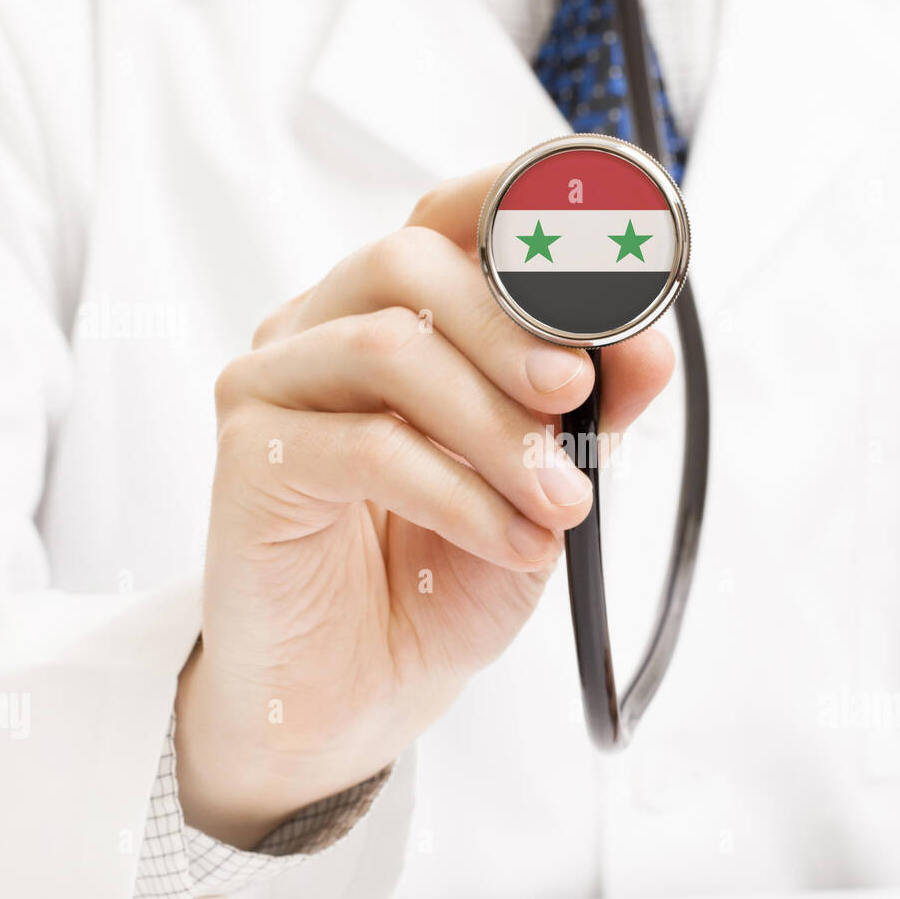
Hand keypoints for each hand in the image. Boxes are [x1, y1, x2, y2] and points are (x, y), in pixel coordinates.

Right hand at [176, 166, 672, 846]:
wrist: (359, 692)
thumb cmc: (438, 577)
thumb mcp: (544, 487)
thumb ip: (592, 412)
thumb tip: (649, 343)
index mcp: (394, 314)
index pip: (446, 218)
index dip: (519, 206)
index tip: (605, 248)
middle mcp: (323, 330)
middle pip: (409, 263)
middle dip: (512, 328)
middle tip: (577, 397)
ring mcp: (274, 387)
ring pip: (389, 349)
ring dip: (498, 430)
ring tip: (560, 504)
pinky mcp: (250, 458)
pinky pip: (366, 447)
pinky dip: (459, 494)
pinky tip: (510, 541)